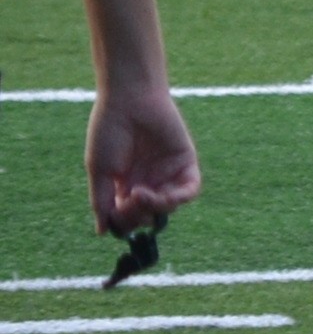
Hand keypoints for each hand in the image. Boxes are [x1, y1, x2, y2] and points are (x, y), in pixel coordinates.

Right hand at [86, 87, 197, 235]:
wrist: (128, 101)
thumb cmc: (109, 131)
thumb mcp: (100, 170)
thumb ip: (102, 201)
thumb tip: (102, 232)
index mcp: (125, 185)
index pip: (129, 216)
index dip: (124, 222)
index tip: (115, 218)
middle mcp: (148, 181)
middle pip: (150, 214)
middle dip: (139, 215)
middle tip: (129, 200)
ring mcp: (167, 173)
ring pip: (169, 206)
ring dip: (156, 207)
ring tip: (141, 193)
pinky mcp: (186, 162)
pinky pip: (190, 189)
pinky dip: (180, 197)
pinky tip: (164, 194)